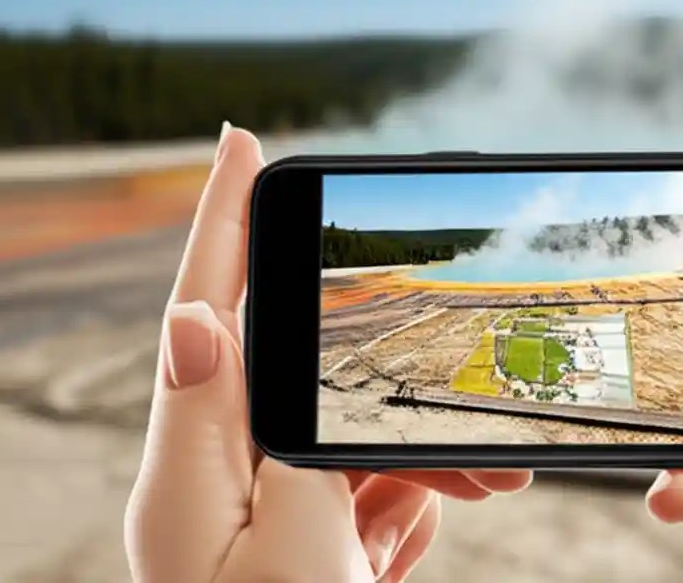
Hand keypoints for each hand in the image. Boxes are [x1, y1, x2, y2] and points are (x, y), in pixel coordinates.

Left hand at [124, 124, 531, 581]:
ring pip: (354, 429)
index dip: (221, 220)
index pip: (204, 313)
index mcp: (195, 472)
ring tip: (488, 478)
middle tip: (470, 377)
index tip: (240, 141)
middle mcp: (224, 478)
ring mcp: (268, 508)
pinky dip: (408, 498)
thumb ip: (255, 434)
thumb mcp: (283, 555)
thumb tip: (194, 320)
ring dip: (427, 452)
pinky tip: (421, 525)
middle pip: (308, 368)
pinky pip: (365, 484)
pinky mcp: (307, 536)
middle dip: (399, 370)